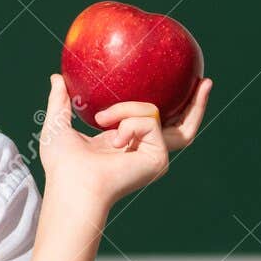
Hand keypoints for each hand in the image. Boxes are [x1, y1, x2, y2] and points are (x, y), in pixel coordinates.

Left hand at [37, 73, 211, 210]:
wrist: (72, 184)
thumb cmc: (62, 164)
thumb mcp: (59, 124)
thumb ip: (60, 101)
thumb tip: (56, 77)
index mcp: (126, 143)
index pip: (152, 122)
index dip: (165, 104)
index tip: (172, 83)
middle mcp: (145, 150)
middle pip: (182, 125)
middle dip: (196, 103)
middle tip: (203, 81)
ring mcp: (154, 155)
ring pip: (155, 114)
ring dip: (126, 110)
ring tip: (103, 120)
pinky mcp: (159, 158)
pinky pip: (149, 121)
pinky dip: (128, 122)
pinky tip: (113, 139)